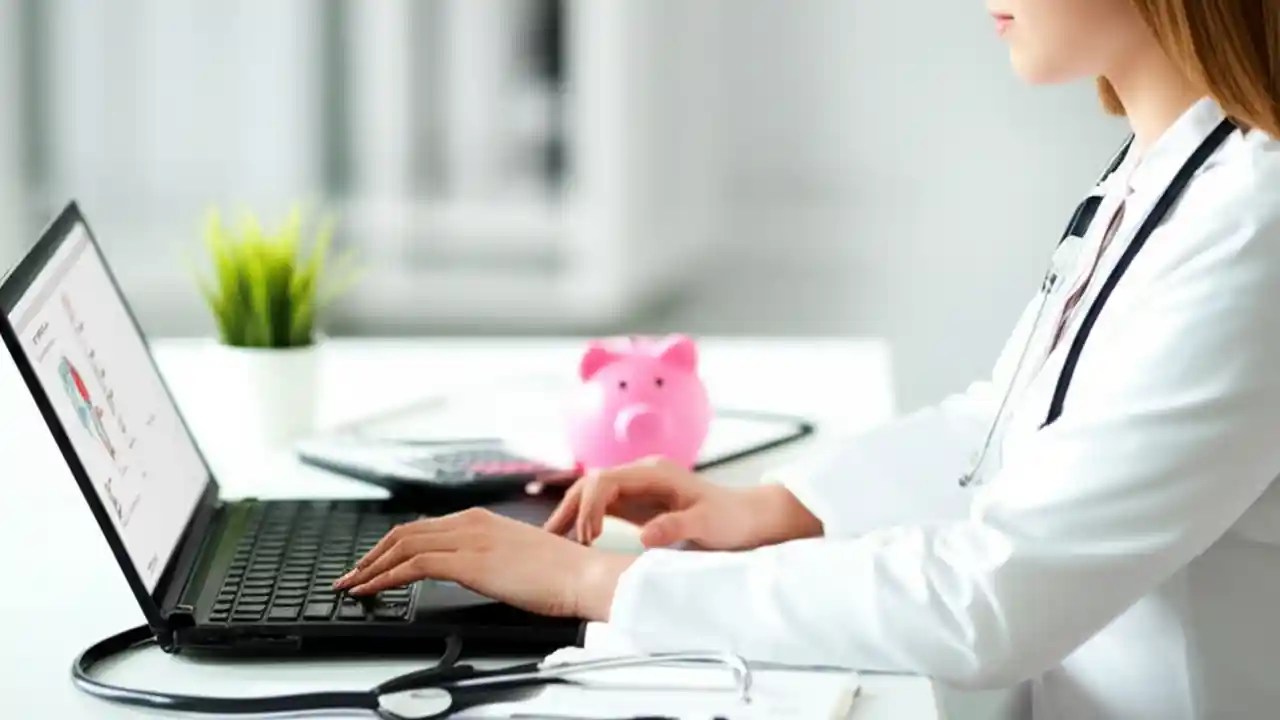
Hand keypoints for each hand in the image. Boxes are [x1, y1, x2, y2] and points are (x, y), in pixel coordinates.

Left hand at [331, 508, 633, 620]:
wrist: (584, 575)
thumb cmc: (561, 573)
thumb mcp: (519, 556)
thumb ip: (492, 555)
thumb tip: (475, 570)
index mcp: (483, 518)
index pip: (424, 527)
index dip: (392, 545)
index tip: (374, 563)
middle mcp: (472, 522)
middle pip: (406, 532)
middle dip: (372, 554)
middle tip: (352, 575)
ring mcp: (469, 539)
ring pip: (403, 546)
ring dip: (370, 566)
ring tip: (352, 585)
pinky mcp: (469, 562)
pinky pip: (413, 566)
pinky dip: (384, 577)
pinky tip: (372, 590)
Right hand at [541, 456, 823, 549]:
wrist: (749, 518)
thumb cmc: (731, 519)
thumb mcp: (707, 524)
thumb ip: (676, 527)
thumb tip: (644, 536)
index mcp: (654, 473)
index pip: (604, 480)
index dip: (588, 506)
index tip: (587, 536)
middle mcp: (642, 475)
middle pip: (591, 484)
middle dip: (570, 508)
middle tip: (554, 538)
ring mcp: (639, 488)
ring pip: (593, 494)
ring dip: (573, 513)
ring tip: (554, 539)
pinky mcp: (639, 503)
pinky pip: (603, 506)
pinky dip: (586, 520)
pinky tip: (575, 539)